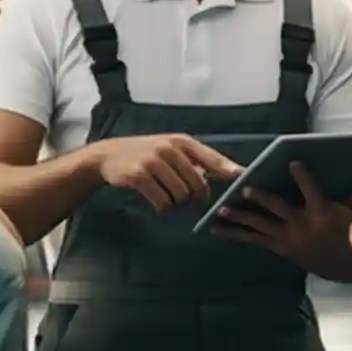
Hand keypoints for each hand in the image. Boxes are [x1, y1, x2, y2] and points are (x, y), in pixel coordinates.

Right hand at [92, 134, 243, 211]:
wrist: (108, 155)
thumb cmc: (146, 154)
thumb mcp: (170, 149)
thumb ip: (195, 161)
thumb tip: (227, 174)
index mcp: (181, 141)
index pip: (210, 156)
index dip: (227, 168)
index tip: (243, 176)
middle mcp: (170, 148)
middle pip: (197, 184)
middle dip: (195, 197)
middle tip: (186, 200)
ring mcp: (154, 161)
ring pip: (180, 195)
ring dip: (176, 204)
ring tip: (167, 199)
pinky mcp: (139, 175)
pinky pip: (162, 202)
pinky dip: (163, 208)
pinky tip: (158, 205)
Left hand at [211, 162, 351, 278]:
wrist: (347, 262)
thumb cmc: (351, 223)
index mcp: (324, 214)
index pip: (313, 191)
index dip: (304, 176)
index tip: (293, 161)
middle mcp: (304, 228)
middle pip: (280, 210)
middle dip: (263, 200)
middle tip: (247, 189)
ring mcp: (288, 239)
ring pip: (261, 225)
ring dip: (240, 217)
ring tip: (223, 208)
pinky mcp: (278, 246)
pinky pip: (252, 239)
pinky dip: (233, 233)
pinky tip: (214, 226)